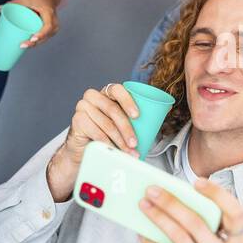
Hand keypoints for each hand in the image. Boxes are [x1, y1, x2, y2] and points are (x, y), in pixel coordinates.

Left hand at [2, 0, 61, 48]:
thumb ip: (13, 3)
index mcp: (49, 13)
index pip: (48, 27)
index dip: (41, 34)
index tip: (32, 39)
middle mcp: (54, 22)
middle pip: (45, 36)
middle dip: (34, 43)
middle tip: (22, 45)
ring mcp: (53, 28)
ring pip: (44, 39)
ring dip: (34, 44)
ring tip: (22, 45)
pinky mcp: (50, 31)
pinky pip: (44, 38)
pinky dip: (36, 42)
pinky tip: (28, 45)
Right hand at [46, 83, 141, 199]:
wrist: (83, 147)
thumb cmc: (107, 132)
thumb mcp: (121, 122)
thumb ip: (136, 115)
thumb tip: (166, 110)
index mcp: (106, 92)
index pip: (118, 89)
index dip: (128, 101)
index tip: (138, 116)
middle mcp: (93, 96)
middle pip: (113, 110)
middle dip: (127, 129)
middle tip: (135, 143)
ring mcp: (82, 107)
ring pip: (106, 124)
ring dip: (120, 141)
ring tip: (129, 152)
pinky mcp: (77, 120)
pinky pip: (96, 133)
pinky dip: (107, 144)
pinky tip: (114, 151)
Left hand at [138, 177, 242, 242]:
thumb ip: (209, 227)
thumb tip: (178, 196)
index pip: (235, 214)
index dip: (218, 195)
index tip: (197, 182)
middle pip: (196, 223)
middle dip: (172, 203)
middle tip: (154, 190)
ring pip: (177, 236)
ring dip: (157, 217)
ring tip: (144, 205)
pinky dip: (149, 240)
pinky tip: (142, 229)